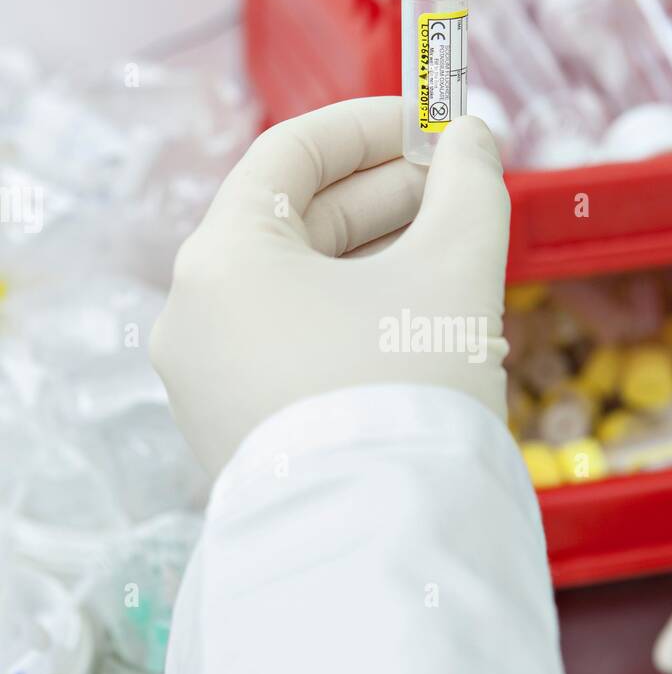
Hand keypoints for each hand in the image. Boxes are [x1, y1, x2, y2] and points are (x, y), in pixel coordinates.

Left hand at [149, 97, 509, 474]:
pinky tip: (412, 321)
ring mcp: (204, 381)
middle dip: (384, 198)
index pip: (289, 155)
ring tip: (449, 254)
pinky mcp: (232, 431)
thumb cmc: (408, 395)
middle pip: (290, 223)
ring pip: (292, 289)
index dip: (371, 128)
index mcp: (221, 259)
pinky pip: (287, 346)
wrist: (381, 547)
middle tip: (458, 189)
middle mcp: (193, 316)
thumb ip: (470, 190)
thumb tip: (476, 142)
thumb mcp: (453, 275)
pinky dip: (346, 318)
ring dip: (372, 259)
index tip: (434, 126)